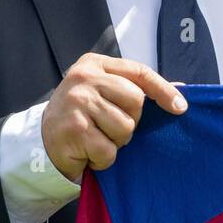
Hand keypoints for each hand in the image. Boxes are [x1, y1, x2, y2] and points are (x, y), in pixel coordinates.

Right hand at [42, 54, 186, 181]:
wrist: (42, 140)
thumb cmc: (83, 115)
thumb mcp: (106, 92)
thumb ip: (137, 89)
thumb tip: (180, 90)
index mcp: (95, 64)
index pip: (139, 72)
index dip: (163, 90)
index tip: (180, 107)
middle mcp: (84, 78)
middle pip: (136, 101)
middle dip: (131, 121)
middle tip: (110, 127)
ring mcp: (77, 102)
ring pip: (125, 128)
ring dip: (116, 142)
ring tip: (97, 138)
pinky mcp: (74, 130)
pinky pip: (109, 150)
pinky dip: (103, 158)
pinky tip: (87, 152)